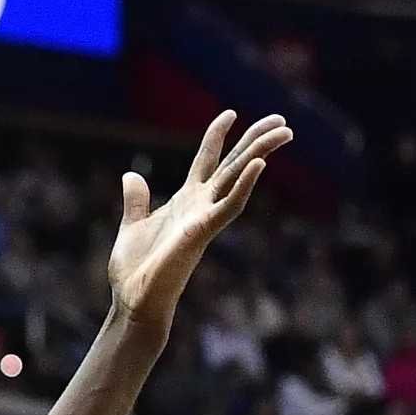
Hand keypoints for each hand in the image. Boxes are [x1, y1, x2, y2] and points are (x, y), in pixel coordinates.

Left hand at [108, 109, 291, 330]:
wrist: (133, 301)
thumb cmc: (135, 271)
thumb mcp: (133, 225)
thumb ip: (137, 201)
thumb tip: (132, 175)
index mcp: (185, 202)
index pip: (206, 161)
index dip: (217, 136)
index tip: (230, 113)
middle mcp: (199, 207)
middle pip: (233, 165)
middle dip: (255, 141)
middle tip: (281, 119)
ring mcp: (204, 219)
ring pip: (238, 179)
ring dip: (260, 154)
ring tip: (284, 132)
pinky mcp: (202, 233)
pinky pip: (229, 206)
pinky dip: (244, 185)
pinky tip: (258, 164)